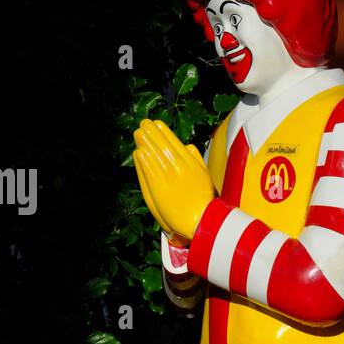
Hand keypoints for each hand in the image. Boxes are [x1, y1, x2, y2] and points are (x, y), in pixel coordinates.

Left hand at [133, 119, 213, 240]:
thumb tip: (187, 145)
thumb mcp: (204, 175)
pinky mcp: (160, 188)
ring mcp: (169, 177)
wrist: (200, 219)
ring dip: (145, 143)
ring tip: (138, 133)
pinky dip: (144, 160)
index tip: (156, 123)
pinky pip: (150, 171)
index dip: (164, 132)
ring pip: (155, 156)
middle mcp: (180, 167)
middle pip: (163, 146)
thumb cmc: (203, 199)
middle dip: (152, 133)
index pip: (175, 142)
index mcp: (191, 163)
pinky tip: (139, 152)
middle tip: (143, 124)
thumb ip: (196, 158)